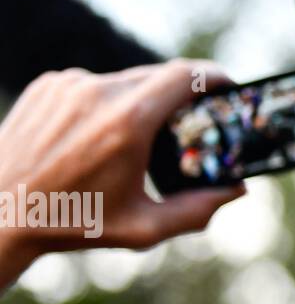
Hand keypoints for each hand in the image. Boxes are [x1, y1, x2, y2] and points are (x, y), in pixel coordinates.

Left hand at [0, 61, 243, 286]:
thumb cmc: (70, 223)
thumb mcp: (142, 227)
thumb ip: (197, 210)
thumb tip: (236, 191)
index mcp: (127, 123)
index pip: (186, 75)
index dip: (213, 76)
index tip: (228, 85)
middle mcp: (98, 94)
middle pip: (159, 76)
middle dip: (179, 95)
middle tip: (187, 120)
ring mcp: (69, 85)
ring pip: (124, 81)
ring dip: (137, 102)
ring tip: (126, 141)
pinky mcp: (48, 85)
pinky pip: (92, 85)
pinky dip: (103, 103)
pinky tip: (92, 136)